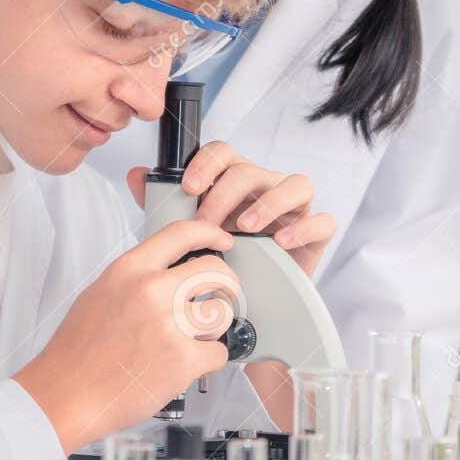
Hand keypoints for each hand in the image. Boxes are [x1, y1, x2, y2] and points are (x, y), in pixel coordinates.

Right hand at [14, 219, 241, 453]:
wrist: (65, 396)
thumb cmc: (77, 352)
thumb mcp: (100, 294)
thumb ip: (136, 278)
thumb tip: (170, 272)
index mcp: (130, 270)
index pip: (181, 233)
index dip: (211, 233)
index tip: (223, 241)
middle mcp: (151, 291)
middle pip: (215, 270)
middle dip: (227, 285)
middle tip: (223, 296)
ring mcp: (168, 324)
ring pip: (222, 313)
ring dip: (214, 328)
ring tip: (193, 339)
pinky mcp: (182, 359)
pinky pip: (219, 352)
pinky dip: (209, 360)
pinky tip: (187, 365)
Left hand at [126, 141, 335, 276]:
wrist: (252, 306)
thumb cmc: (223, 262)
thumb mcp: (188, 234)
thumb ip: (164, 204)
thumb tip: (137, 175)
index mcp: (235, 182)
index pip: (225, 154)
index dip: (207, 163)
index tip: (190, 188)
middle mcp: (266, 189)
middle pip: (252, 169)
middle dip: (226, 193)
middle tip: (208, 222)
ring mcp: (294, 209)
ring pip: (295, 184)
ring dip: (267, 203)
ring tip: (244, 228)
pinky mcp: (316, 234)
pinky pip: (323, 221)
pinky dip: (303, 228)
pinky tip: (279, 242)